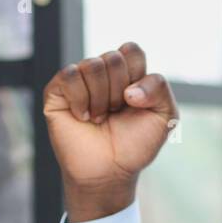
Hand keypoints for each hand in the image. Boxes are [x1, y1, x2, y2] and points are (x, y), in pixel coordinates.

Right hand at [43, 42, 178, 221]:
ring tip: (99, 118)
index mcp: (126, 73)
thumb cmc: (136, 145)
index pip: (131, 50)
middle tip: (115, 113)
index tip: (135, 102)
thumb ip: (160, 88)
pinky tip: (83, 117)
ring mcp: (78, 81)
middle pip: (113, 58)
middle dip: (119, 91)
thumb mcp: (164, 115)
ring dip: (101, 98)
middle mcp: (102, 73)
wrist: (110, 172)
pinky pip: (69, 76)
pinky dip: (80, 99)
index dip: (137, 75)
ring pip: (91, 65)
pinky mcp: (57, 92)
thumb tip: (130, 90)